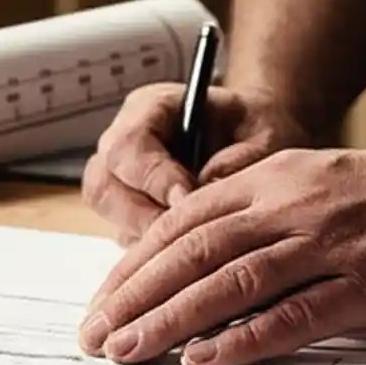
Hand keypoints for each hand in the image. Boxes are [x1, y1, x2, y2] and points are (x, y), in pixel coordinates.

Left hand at [77, 142, 365, 364]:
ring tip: (128, 350)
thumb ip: (262, 218)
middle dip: (134, 297)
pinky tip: (203, 359)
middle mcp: (293, 206)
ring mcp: (329, 245)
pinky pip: (293, 315)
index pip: (182, 224)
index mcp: (275, 181)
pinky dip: (243, 339)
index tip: (102, 303)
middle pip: (191, 253)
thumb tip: (202, 265)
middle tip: (94, 336)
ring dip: (169, 319)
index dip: (134, 266)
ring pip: (229, 283)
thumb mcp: (319, 186)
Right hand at [81, 83, 315, 245]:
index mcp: (148, 109)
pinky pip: (123, 236)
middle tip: (185, 233)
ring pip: (109, 216)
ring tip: (188, 244)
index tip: (186, 199)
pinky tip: (184, 256)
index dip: (154, 178)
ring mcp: (118, 182)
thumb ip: (238, 160)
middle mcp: (122, 145)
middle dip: (142, 214)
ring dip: (143, 235)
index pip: (129, 146)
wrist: (254, 143)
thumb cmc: (255, 132)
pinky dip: (149, 252)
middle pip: (103, 185)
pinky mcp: (126, 214)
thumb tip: (208, 188)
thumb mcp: (262, 135)